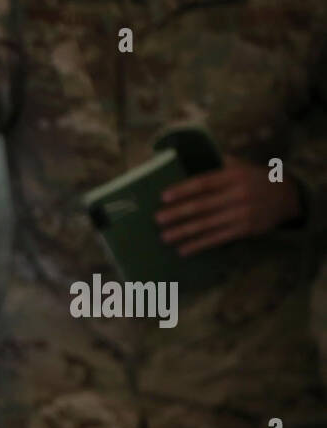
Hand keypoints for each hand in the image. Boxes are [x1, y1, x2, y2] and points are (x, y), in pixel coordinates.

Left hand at [156, 155, 302, 255]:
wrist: (287, 196)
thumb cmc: (255, 179)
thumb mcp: (240, 166)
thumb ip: (218, 164)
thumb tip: (188, 159)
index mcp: (234, 176)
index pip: (203, 183)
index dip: (182, 190)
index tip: (163, 197)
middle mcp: (237, 195)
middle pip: (202, 206)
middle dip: (178, 213)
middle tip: (157, 219)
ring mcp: (241, 214)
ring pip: (207, 225)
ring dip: (183, 232)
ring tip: (164, 237)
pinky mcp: (244, 230)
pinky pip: (217, 239)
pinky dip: (199, 245)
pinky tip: (183, 250)